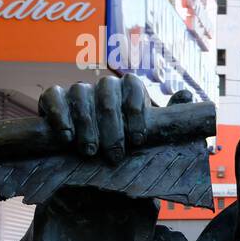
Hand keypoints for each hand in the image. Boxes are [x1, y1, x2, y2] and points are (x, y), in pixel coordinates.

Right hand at [37, 77, 191, 163]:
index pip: (133, 86)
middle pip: (108, 96)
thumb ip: (167, 116)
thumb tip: (186, 95)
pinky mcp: (54, 97)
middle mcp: (104, 85)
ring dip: (87, 125)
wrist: (92, 152)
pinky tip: (66, 137)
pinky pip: (54, 98)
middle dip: (112, 128)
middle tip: (115, 155)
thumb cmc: (125, 139)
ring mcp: (78, 90)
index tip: (138, 140)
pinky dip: (59, 115)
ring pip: (82, 96)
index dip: (136, 111)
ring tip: (90, 151)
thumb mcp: (148, 131)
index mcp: (128, 88)